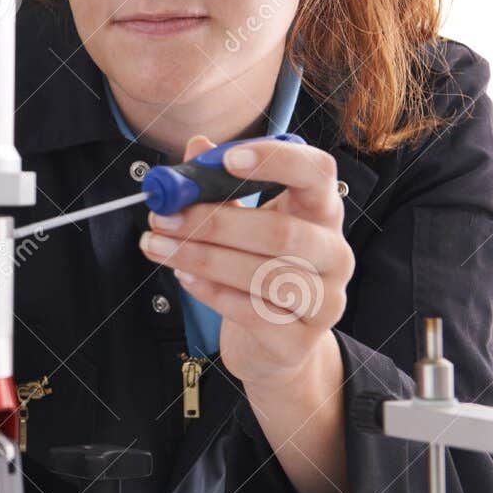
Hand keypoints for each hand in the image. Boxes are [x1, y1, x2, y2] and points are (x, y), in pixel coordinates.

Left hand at [138, 133, 353, 386]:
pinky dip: (212, 292)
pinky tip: (183, 277)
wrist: (276, 346)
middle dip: (214, 223)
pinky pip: (254, 313)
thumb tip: (195, 147)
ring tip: (157, 245)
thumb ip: (221, 187)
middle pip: (281, 233)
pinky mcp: (301, 341)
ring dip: (202, 257)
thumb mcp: (243, 223)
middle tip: (164, 216)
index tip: (226, 159)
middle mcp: (334, 254)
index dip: (276, 161)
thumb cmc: (259, 270)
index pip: (318, 173)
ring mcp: (325, 301)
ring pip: (264, 275)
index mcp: (322, 212)